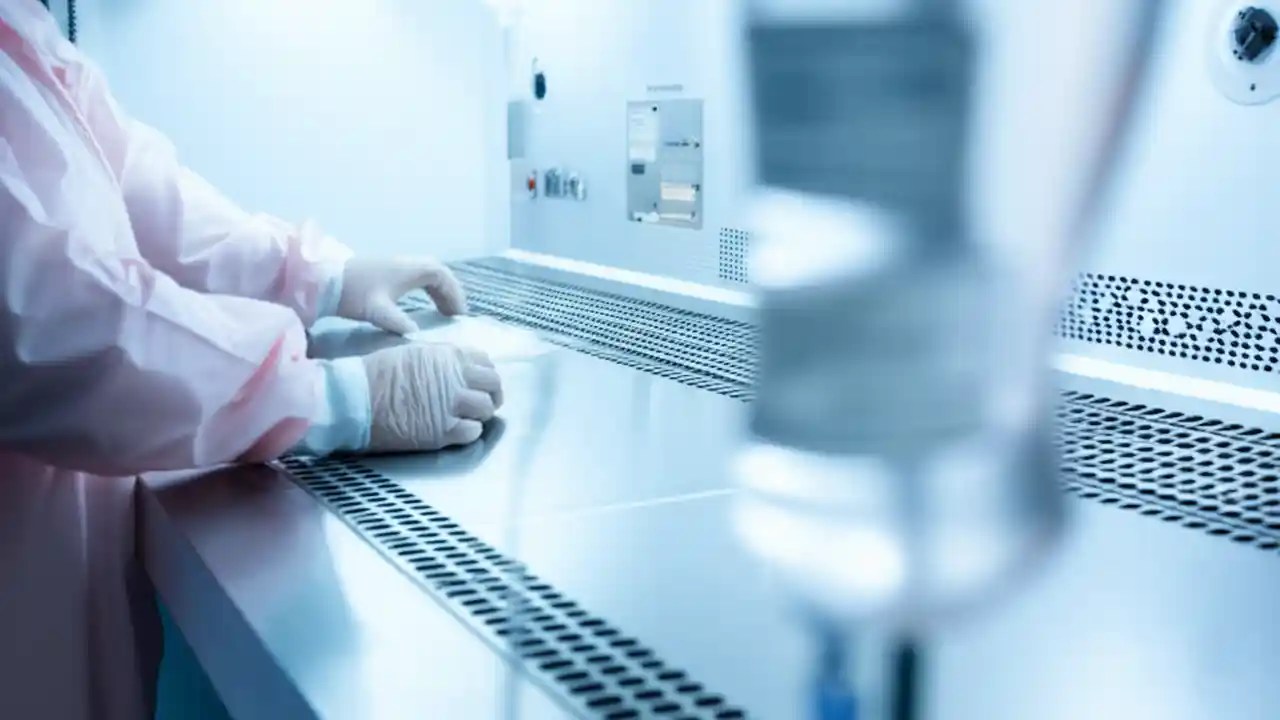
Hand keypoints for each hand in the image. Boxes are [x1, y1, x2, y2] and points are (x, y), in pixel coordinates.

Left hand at [338, 257, 467, 334]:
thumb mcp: (378, 312)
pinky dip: (425, 290)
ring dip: (438, 291)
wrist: (325, 279)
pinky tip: (421, 306)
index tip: (459, 315)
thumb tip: (419, 338)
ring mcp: (397, 266)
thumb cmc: (354, 292)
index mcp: (411, 270)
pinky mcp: (387, 271)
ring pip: (427, 275)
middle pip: (438, 274)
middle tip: (455, 315)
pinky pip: (416, 277)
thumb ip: (400, 325)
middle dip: (450, 293)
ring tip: (443, 312)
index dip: (455, 295)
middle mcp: (407, 263)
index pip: (443, 277)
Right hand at [362, 343, 502, 451]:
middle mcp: (456, 378)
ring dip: (481, 414)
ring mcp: (451, 405)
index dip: (486, 374)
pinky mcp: (442, 431)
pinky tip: (458, 430)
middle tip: (485, 403)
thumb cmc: (376, 373)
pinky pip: (472, 432)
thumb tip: (456, 367)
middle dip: (492, 394)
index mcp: (449, 356)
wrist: (356, 398)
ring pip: (486, 410)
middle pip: (493, 386)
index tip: (481, 383)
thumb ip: (440, 359)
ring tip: (470, 418)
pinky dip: (469, 432)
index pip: (486, 362)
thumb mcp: (413, 352)